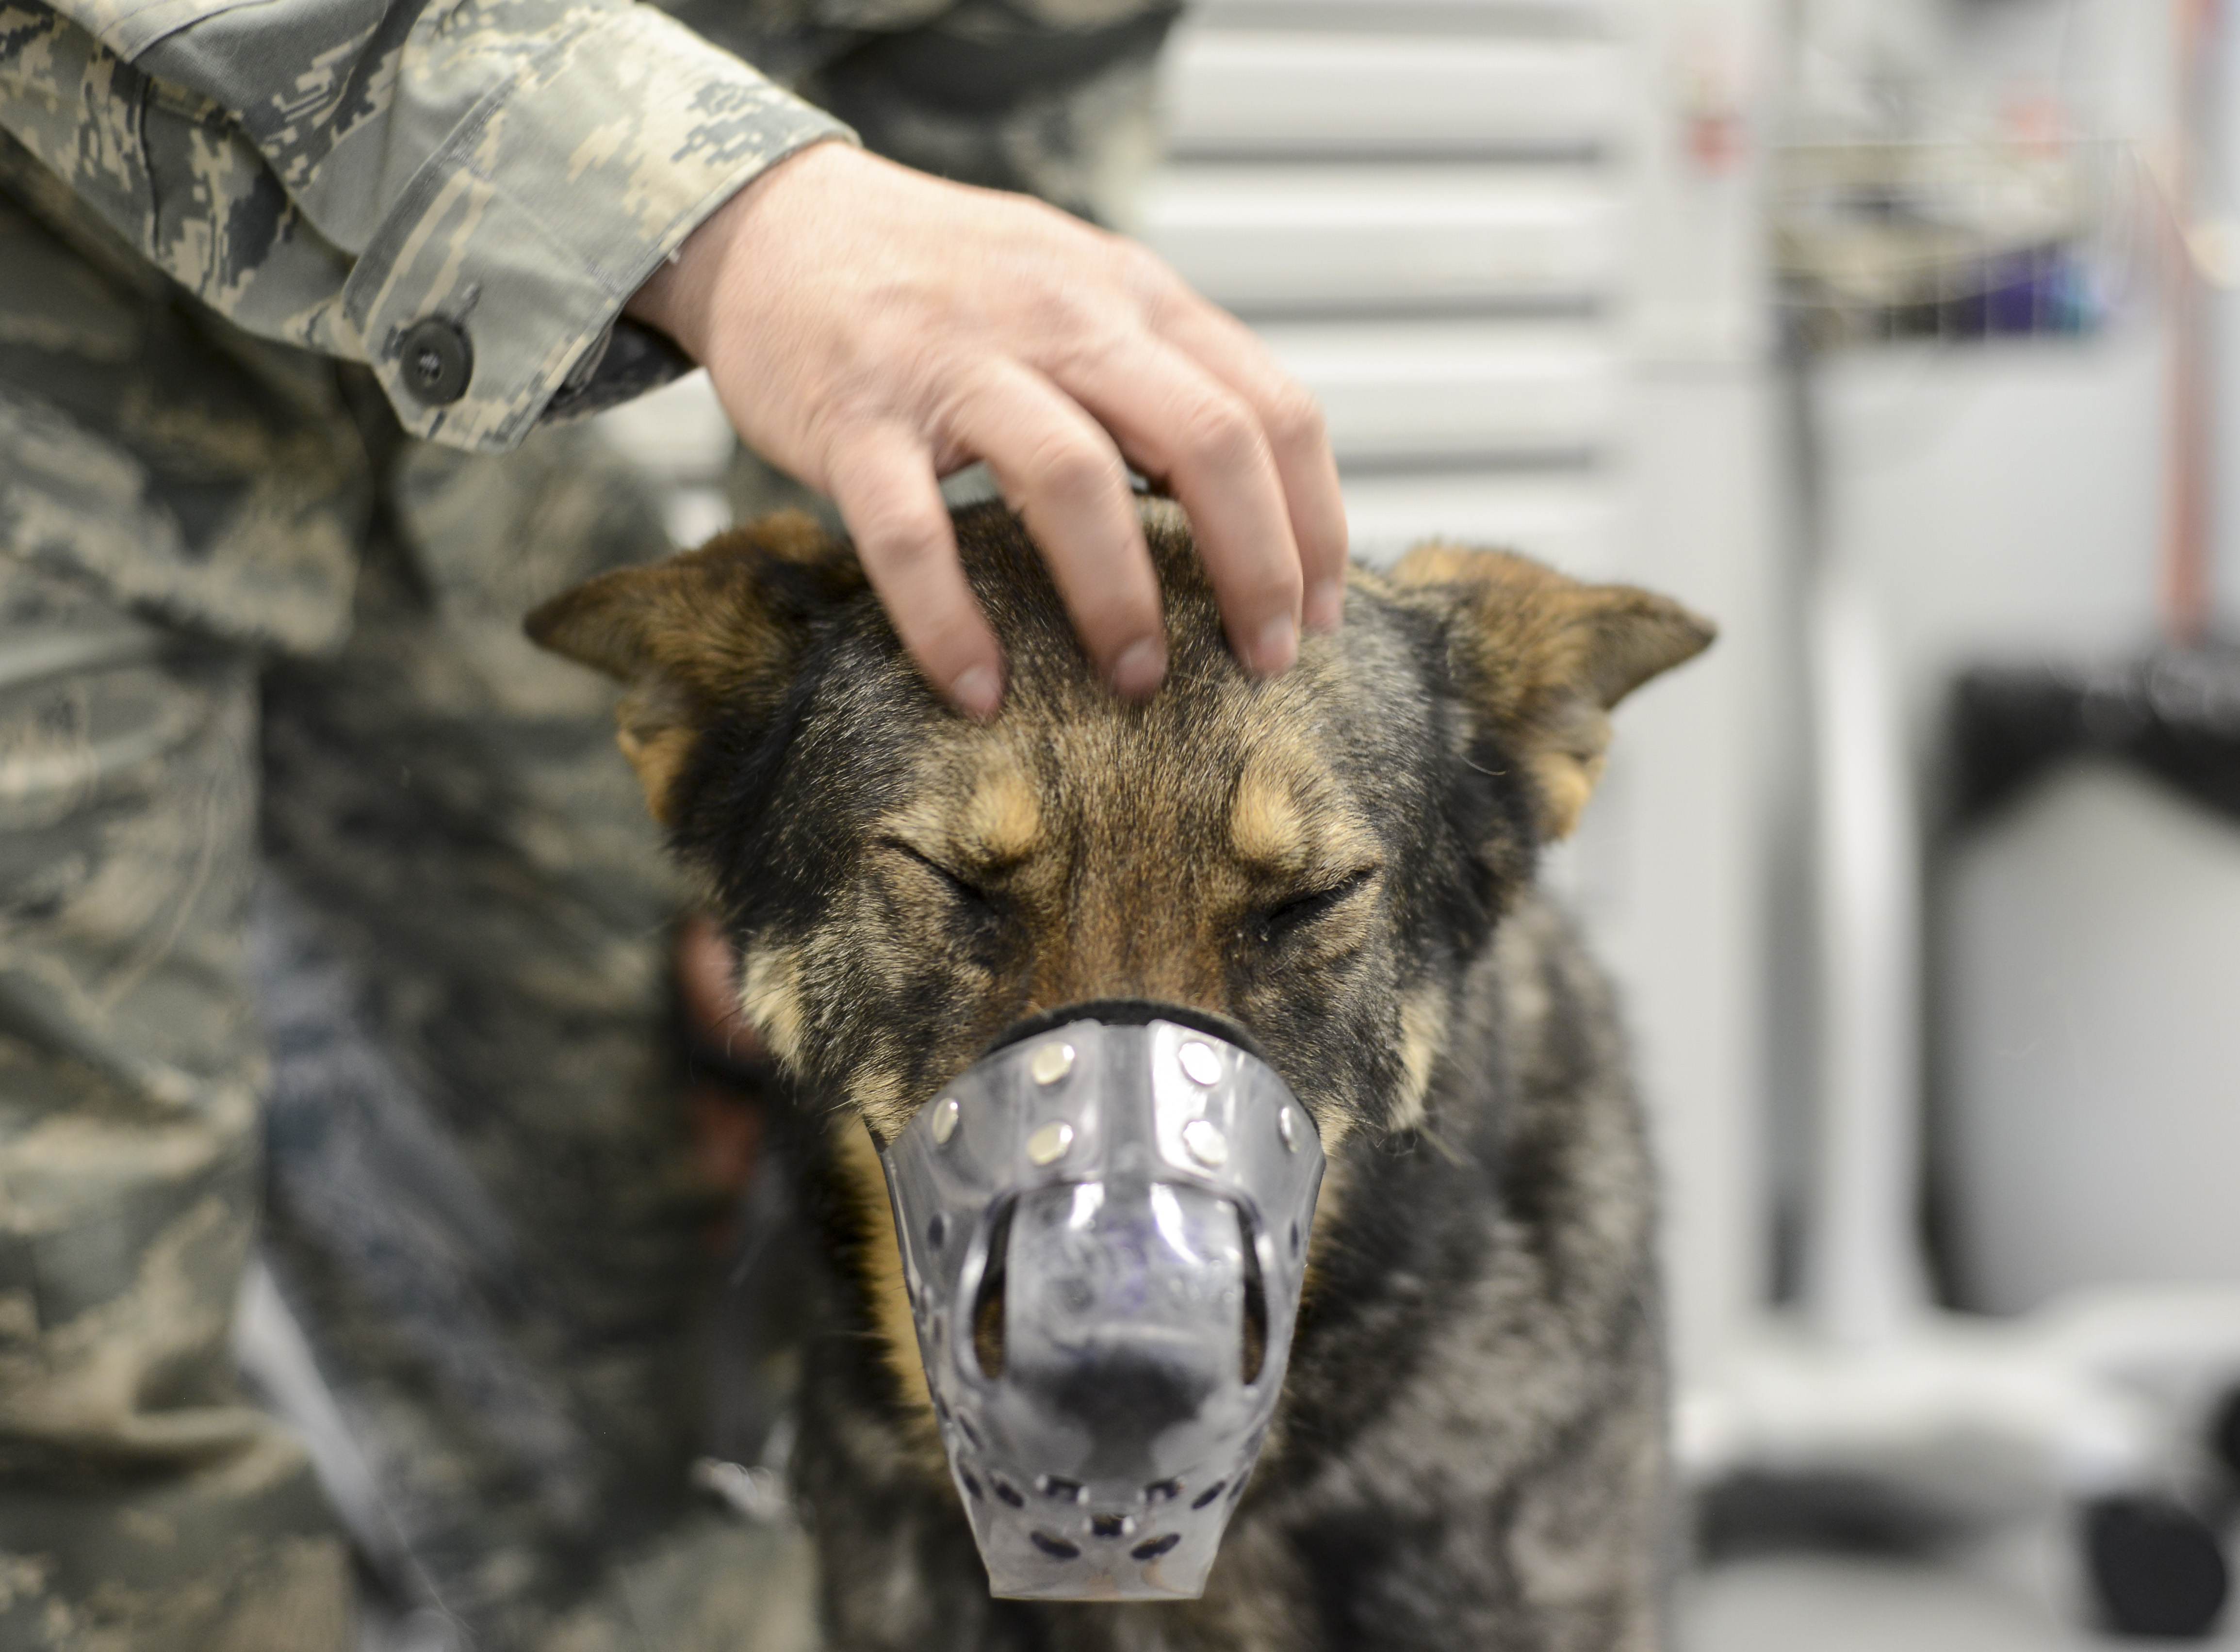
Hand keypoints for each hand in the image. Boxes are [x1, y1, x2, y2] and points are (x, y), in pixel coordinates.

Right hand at [625, 141, 1346, 717]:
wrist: (772, 221)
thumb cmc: (939, 287)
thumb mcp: (1075, 293)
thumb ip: (1160, 375)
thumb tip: (1256, 505)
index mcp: (1130, 297)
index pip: (1269, 407)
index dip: (1316, 520)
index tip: (1320, 614)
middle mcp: (1060, 317)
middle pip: (1205, 440)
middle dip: (1255, 568)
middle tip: (1263, 662)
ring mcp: (954, 362)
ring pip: (1074, 479)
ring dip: (1121, 599)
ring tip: (1139, 683)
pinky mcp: (856, 416)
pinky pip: (911, 533)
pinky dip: (950, 622)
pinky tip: (980, 691)